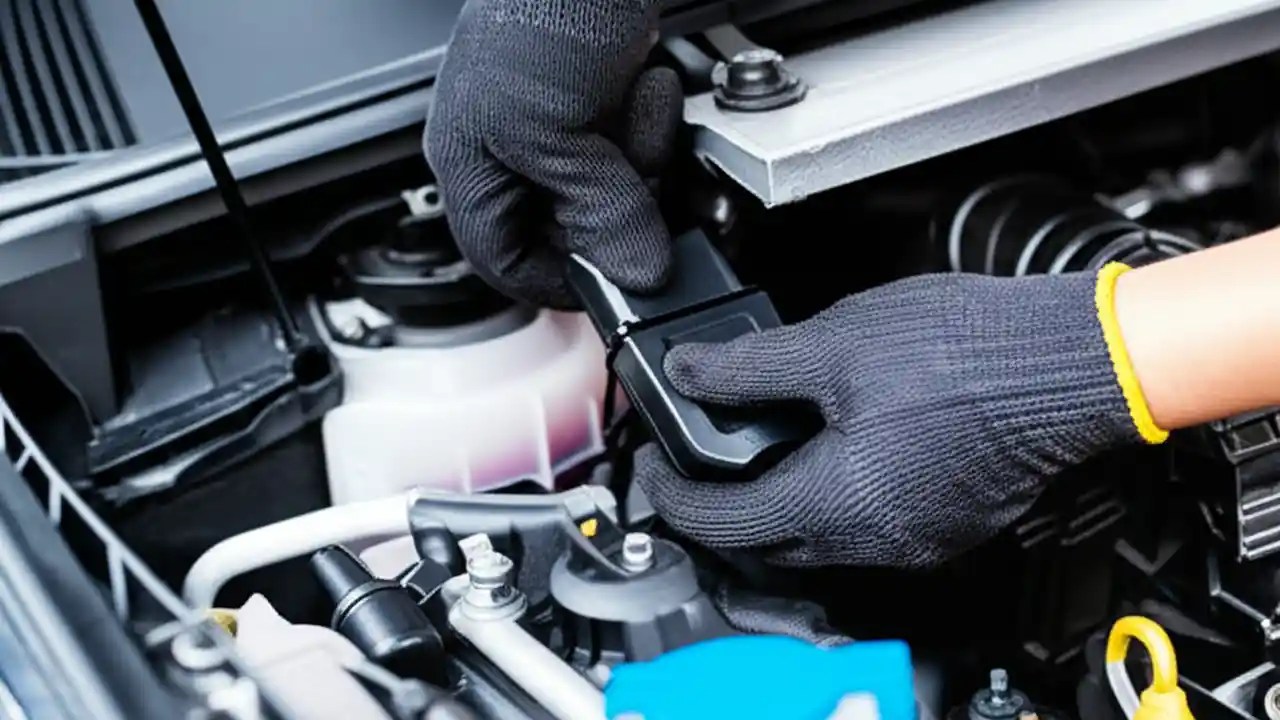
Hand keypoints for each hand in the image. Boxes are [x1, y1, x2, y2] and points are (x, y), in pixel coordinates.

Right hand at [426, 0, 681, 307]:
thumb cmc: (544, 7)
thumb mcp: (557, 130)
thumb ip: (596, 210)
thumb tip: (635, 274)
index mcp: (470, 163)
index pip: (507, 261)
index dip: (562, 279)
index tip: (615, 282)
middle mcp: (510, 147)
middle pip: (571, 226)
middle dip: (616, 201)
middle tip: (638, 174)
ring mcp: (556, 120)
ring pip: (611, 188)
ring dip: (641, 155)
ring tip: (641, 103)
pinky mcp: (598, 95)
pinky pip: (634, 143)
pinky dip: (651, 123)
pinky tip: (647, 86)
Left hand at [636, 270, 1146, 568]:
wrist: (1074, 362)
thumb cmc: (971, 353)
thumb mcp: (835, 343)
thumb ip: (749, 367)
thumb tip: (691, 372)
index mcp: (835, 502)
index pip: (720, 522)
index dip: (673, 491)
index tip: (657, 465)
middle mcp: (874, 540)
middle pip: (764, 543)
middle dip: (721, 507)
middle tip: (699, 461)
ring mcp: (916, 540)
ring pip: (817, 541)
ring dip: (779, 505)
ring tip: (761, 449)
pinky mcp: (947, 527)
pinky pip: (867, 530)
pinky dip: (832, 501)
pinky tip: (833, 452)